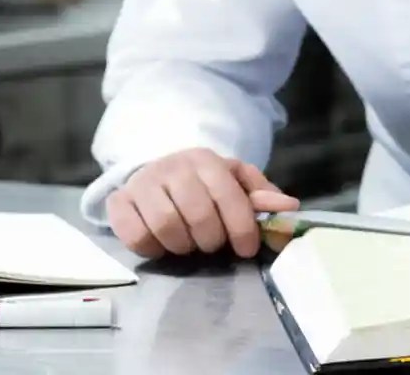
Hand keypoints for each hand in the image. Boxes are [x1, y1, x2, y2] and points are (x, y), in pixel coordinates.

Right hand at [105, 148, 298, 258]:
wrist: (156, 173)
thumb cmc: (202, 184)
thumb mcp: (234, 184)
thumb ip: (261, 197)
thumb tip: (290, 206)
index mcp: (206, 160)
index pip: (228, 195)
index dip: (242, 228)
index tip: (246, 249)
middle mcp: (173, 166)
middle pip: (198, 214)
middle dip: (211, 239)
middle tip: (212, 245)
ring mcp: (143, 183)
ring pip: (167, 225)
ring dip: (183, 245)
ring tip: (187, 244)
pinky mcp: (119, 201)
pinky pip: (135, 235)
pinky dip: (152, 247)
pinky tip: (161, 244)